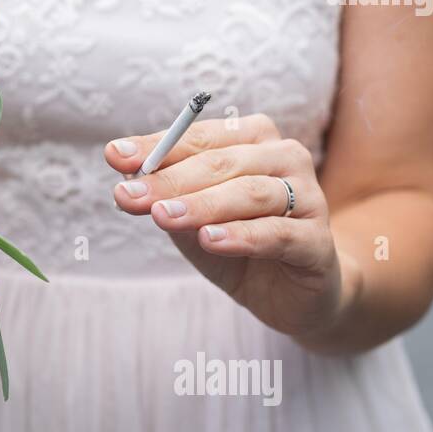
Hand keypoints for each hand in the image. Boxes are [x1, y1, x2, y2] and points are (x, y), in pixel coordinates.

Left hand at [105, 114, 354, 338]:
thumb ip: (165, 196)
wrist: (292, 295)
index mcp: (254, 139)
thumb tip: (124, 178)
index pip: (199, 137)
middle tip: (128, 196)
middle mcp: (285, 158)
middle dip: (170, 179)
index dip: (156, 147)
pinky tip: (210, 239)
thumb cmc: (238, 245)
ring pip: (250, 193)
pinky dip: (241, 235)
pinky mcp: (318, 242)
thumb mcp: (192, 219)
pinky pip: (277, 234)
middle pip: (222, 163)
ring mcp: (309, 198)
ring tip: (163, 216)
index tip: (114, 157)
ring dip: (201, 204)